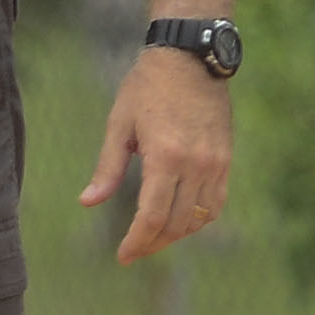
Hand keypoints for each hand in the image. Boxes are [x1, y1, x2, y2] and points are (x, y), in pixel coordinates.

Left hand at [77, 43, 230, 264]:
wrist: (190, 58)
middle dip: (152, 243)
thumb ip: (107, 169)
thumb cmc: (147, 88)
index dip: (136, 242)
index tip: (123, 257)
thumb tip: (88, 203)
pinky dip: (198, 219)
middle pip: (175, 224)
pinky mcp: (225, 159)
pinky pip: (215, 203)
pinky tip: (179, 221)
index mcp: (165, 156)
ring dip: (175, 235)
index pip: (152, 217)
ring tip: (152, 238)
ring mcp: (215, 163)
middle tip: (133, 251)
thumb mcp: (119, 126)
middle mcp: (195, 164)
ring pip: (198, 218)